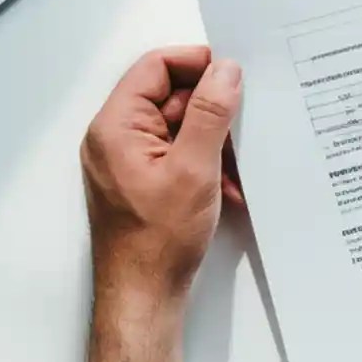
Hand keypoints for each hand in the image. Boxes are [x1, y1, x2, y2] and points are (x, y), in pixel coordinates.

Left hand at [80, 46, 242, 361]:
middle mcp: (117, 138)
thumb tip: (226, 70)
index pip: (155, 67)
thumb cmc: (157, 242)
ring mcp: (130, 161)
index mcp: (116, 126)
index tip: (233, 72)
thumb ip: (210, 113)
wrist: (143, 297)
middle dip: (212, 112)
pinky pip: (179, 154)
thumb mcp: (194, 168)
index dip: (196, 64)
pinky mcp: (144, 181)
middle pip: (170, 96)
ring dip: (214, 142)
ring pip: (180, 127)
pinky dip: (206, 164)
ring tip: (236, 167)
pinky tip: (228, 188)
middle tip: (245, 124)